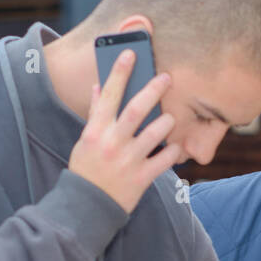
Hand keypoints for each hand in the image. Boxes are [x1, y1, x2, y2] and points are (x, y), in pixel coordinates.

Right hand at [68, 48, 182, 213]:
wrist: (88, 206)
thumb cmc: (87, 169)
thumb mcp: (85, 141)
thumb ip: (95, 114)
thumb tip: (98, 87)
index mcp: (96, 131)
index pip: (108, 95)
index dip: (119, 73)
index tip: (129, 54)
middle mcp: (112, 143)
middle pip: (136, 109)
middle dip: (153, 90)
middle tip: (167, 77)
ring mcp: (128, 161)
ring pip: (154, 133)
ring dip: (166, 122)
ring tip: (171, 117)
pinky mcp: (142, 178)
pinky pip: (164, 160)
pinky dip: (172, 151)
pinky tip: (176, 146)